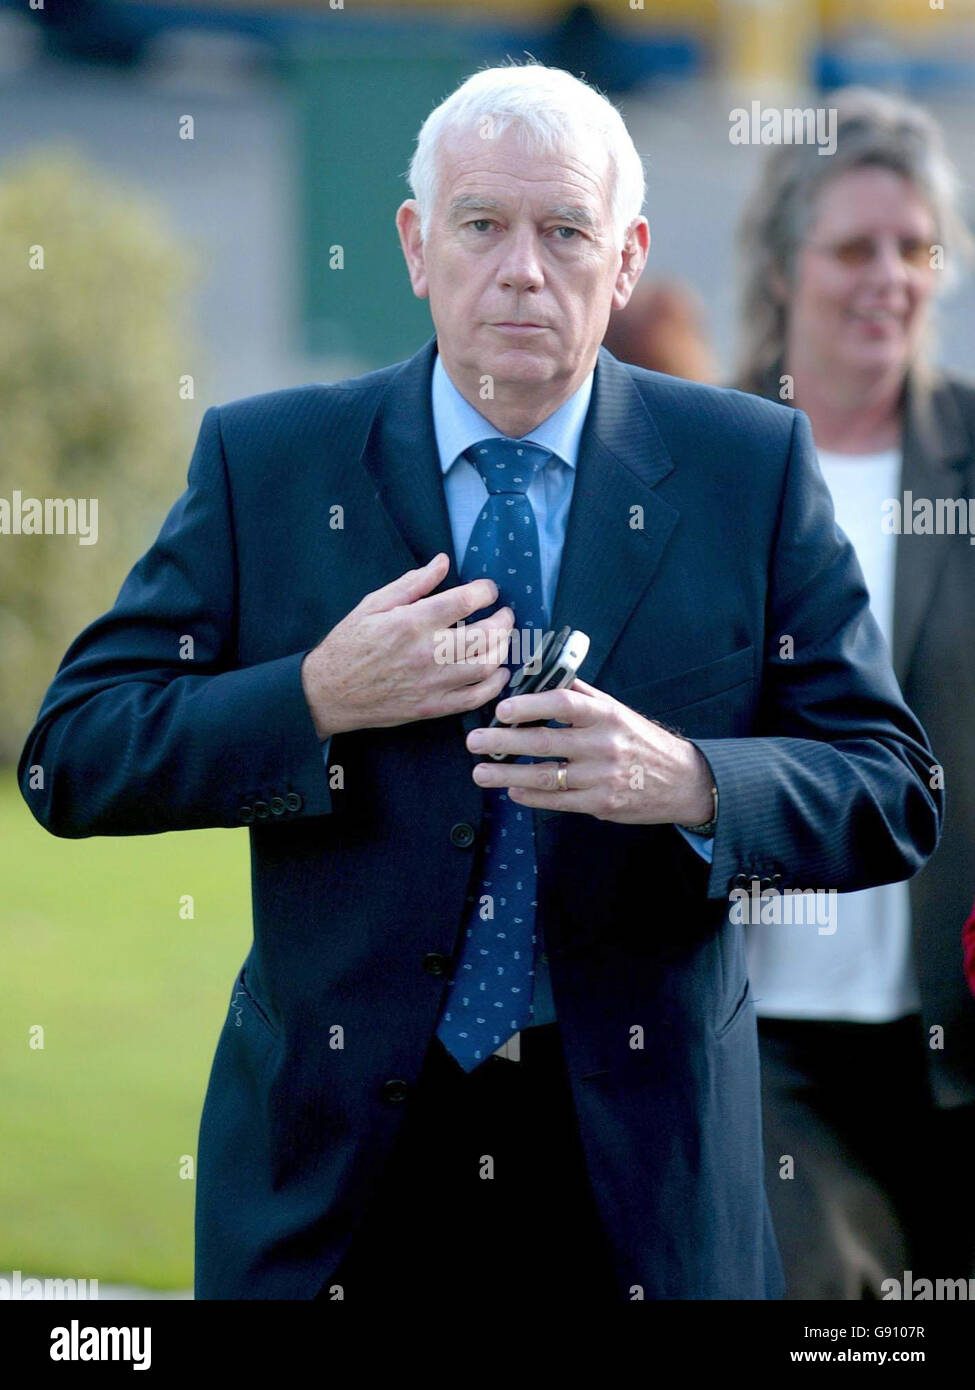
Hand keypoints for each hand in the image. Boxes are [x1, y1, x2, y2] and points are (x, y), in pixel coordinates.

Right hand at [300, 553, 512, 736]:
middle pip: (485, 634)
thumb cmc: (350, 644)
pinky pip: (475, 698)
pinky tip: (498, 672)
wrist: (330, 692)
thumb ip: (412, 583)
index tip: (488, 590)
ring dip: (503, 649)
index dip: (486, 591)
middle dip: (503, 620)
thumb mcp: (373, 604)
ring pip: (486, 666)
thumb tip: (442, 562)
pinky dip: (494, 685)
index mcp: (411, 622)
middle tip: (504, 614)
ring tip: (502, 639)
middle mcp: (426, 653)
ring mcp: (431, 683)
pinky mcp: (432, 707)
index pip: (464, 601)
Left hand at [463, 676, 714, 824]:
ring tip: (480, 773)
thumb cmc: (640, 740)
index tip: (502, 708)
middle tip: (474, 742)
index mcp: (605, 714)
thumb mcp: (616, 710)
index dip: (530, 705)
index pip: (563, 704)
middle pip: (545, 743)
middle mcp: (603, 744)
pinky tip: (512, 790)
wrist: (681, 780)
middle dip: (504, 742)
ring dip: (508, 775)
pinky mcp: (601, 804)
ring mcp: (602, 777)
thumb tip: (540, 674)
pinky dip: (532, 796)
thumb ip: (580, 694)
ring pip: (547, 776)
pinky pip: (559, 800)